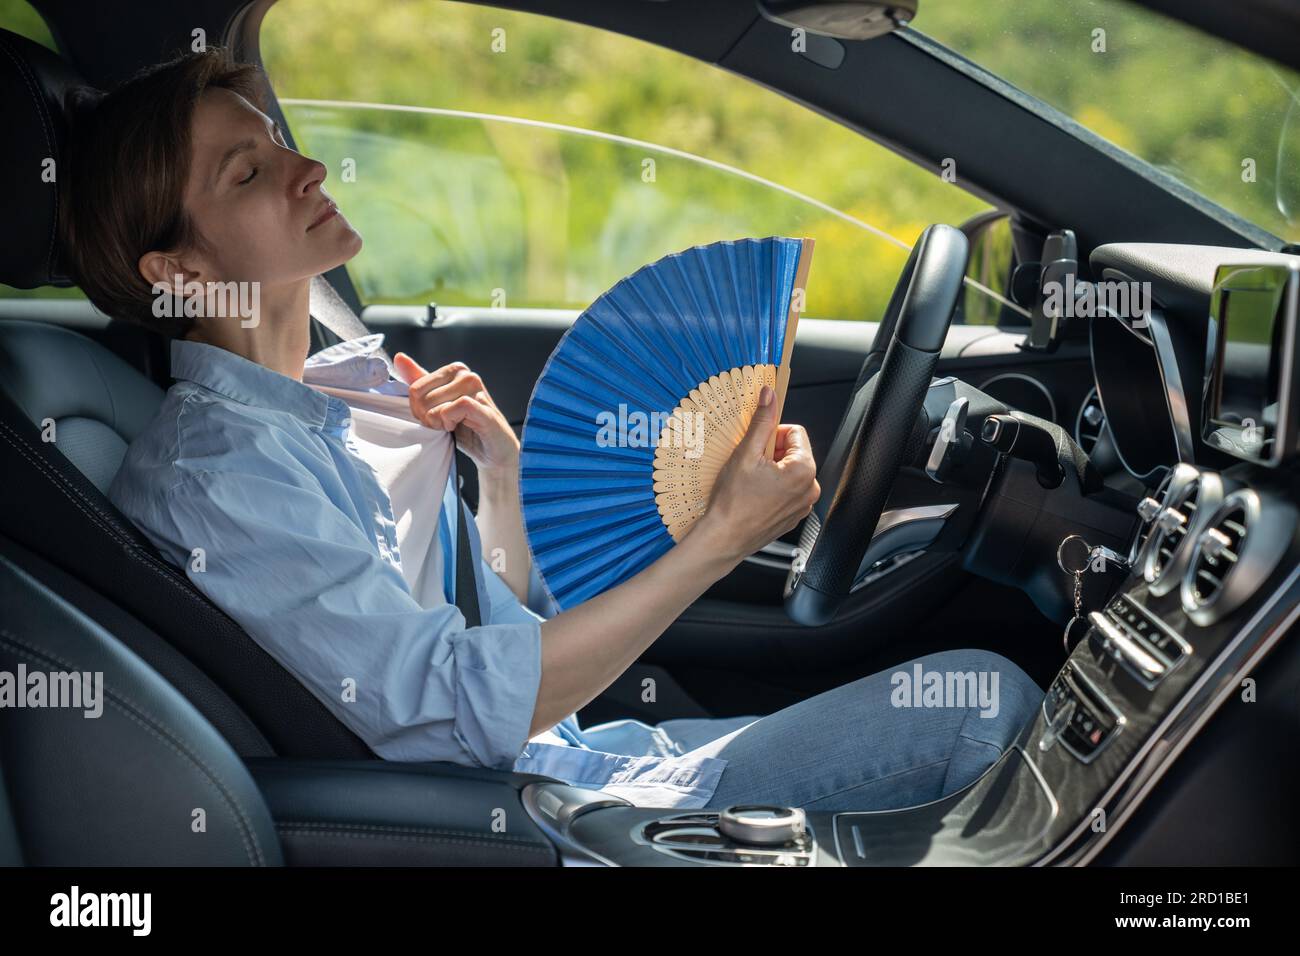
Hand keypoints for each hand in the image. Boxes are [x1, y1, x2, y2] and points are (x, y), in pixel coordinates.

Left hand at [392, 353, 519, 476]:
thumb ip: (419, 381)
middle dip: (426, 417)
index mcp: (455, 370)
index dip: (416, 408)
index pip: (415, 387)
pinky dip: (449, 421)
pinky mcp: (484, 407)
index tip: (429, 418)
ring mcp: (478, 390)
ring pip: (436, 404)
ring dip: (438, 422)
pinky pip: (454, 408)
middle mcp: (467, 375)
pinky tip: (456, 427)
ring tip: (450, 427)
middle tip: (441, 425)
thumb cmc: (467, 428)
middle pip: (423, 396)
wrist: (492, 452)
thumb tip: (399, 358)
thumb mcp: (438, 404)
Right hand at [689, 385, 818, 566]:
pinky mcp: (793, 517)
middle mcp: (810, 488)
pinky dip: (772, 487)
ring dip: (772, 470)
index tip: (757, 445)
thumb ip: (762, 421)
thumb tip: (770, 395)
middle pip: (794, 452)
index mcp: (804, 470)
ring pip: (789, 472)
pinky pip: (787, 491)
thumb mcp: (746, 453)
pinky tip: (754, 494)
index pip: (795, 432)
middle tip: (750, 464)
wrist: (724, 538)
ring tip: (750, 481)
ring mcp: (802, 505)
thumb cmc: (733, 501)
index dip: (773, 434)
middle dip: (772, 452)